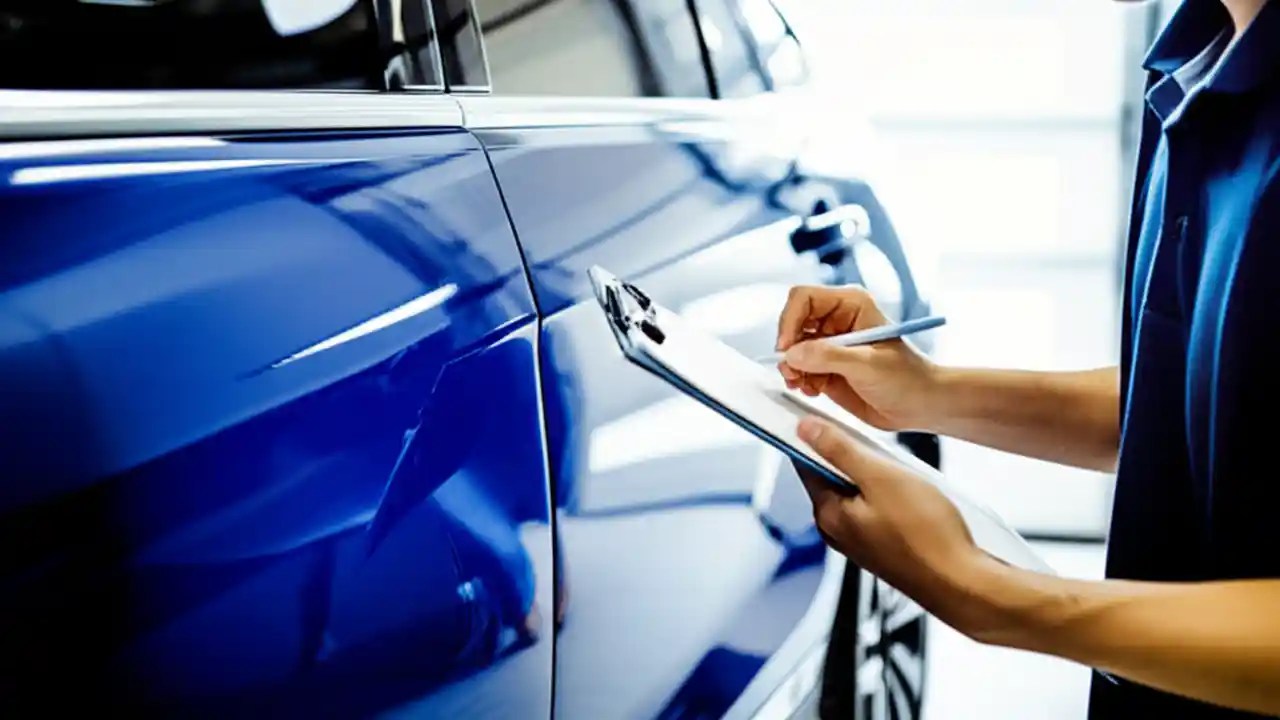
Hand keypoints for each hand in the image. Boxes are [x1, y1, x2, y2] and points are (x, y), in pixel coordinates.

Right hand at [776, 285, 939, 430]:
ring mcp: (831, 344)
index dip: (789, 320)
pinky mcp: (827, 367)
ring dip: (793, 368)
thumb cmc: (908, 378)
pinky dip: (800, 380)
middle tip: (793, 372)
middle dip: (789, 348)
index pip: (804, 298)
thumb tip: (793, 354)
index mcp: (851, 305)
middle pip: (793, 323)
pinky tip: (815, 390)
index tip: (786, 348)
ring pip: (793, 348)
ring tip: (805, 385)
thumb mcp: (868, 365)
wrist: (921, 406)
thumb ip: (829, 356)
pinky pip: (799, 367)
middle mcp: (837, 320)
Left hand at [795, 415, 996, 631]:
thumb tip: (806, 431)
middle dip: (854, 457)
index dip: (813, 437)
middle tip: (880, 450)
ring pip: (860, 493)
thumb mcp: (881, 477)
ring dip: (878, 476)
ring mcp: (862, 542)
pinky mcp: (885, 548)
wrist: (963, 584)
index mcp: (828, 515)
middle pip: (833, 477)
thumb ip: (840, 451)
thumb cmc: (927, 536)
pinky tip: (916, 497)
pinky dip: (892, 496)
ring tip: (905, 476)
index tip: (826, 418)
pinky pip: (879, 510)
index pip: (805, 464)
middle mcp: (839, 532)